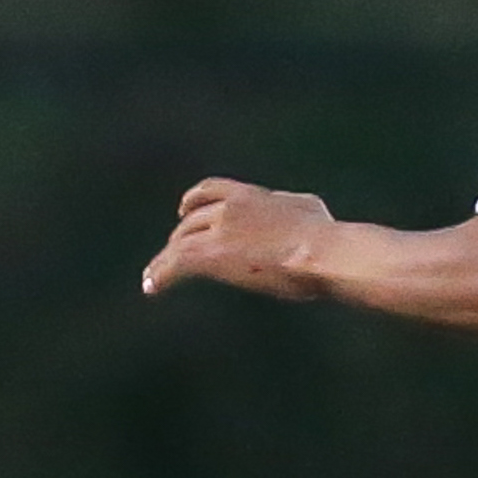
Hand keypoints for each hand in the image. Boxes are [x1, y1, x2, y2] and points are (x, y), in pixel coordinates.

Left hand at [142, 178, 335, 300]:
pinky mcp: (210, 255)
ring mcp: (217, 231)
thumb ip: (291, 207)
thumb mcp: (308, 209)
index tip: (185, 209)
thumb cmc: (326, 235)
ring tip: (155, 275)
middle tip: (175, 251)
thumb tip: (298, 209)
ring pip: (179, 243)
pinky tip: (152, 287)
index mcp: (251, 195)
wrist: (322, 251)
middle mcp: (227, 208)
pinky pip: (175, 264)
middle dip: (181, 236)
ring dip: (166, 259)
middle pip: (191, 220)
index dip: (193, 200)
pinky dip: (161, 274)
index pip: (211, 190)